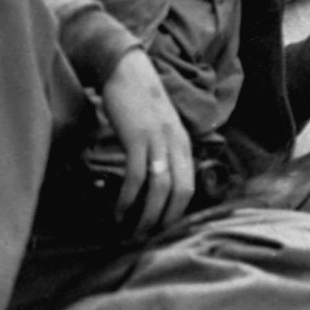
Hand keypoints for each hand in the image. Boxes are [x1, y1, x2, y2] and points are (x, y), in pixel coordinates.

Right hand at [101, 48, 195, 233]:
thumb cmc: (138, 102)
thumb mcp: (159, 127)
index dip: (178, 212)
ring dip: (146, 215)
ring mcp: (159, 139)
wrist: (127, 70)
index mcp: (183, 142)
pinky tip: (118, 211)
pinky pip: (137, 175)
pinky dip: (128, 198)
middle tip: (146, 238)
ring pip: (161, 188)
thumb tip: (155, 182)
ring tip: (132, 232)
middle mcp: (176, 142)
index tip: (160, 230)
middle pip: (182, 191)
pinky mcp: (138, 136)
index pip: (191, 186)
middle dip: (165, 220)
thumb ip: (162, 150)